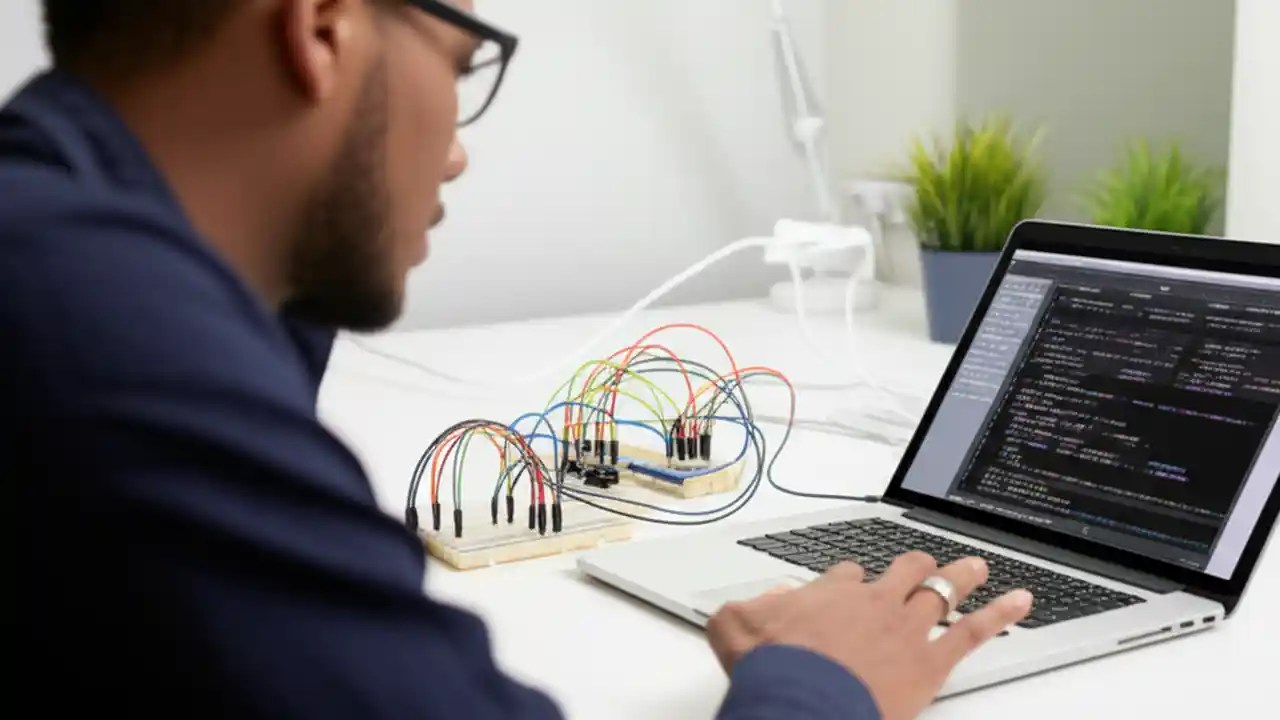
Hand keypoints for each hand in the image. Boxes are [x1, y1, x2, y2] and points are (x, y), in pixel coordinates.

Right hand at [706, 552, 1032, 719]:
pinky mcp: (930, 661)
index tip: (854, 579)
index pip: (847, 574)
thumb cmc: (773, 670)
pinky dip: (1000, 614)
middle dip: (917, 565)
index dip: (852, 576)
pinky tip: (1020, 601)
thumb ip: (742, 611)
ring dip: (961, 576)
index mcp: (829, 594)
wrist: (802, 702)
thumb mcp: (735, 628)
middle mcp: (873, 603)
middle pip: (903, 572)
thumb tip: (750, 605)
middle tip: (926, 561)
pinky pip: (973, 632)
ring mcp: (906, 628)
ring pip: (942, 591)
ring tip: (978, 565)